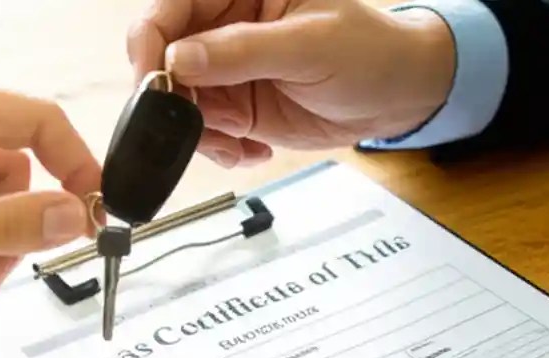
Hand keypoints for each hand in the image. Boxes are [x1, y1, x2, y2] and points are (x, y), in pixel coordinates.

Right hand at [126, 0, 455, 166]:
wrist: (397, 96)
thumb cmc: (370, 50)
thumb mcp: (310, 46)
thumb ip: (242, 52)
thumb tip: (180, 60)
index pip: (172, 6)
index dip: (152, 41)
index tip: (153, 80)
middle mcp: (223, 24)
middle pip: (163, 55)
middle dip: (168, 97)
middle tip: (188, 126)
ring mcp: (225, 68)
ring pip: (176, 100)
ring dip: (194, 132)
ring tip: (233, 146)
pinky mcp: (233, 105)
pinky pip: (201, 129)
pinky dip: (215, 148)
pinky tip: (249, 151)